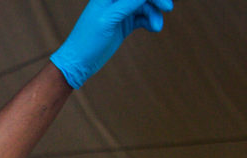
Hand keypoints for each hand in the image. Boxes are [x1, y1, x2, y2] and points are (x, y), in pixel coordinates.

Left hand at [50, 0, 172, 88]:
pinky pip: (142, 17)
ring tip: (156, 27)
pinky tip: (153, 28)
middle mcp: (114, 0)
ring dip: (153, 13)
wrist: (78, 62)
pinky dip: (149, 21)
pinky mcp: (123, 23)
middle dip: (155, 0)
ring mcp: (119, 11)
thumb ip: (129, 2)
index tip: (165, 3)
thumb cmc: (88, 40)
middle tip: (168, 9)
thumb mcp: (110, 18)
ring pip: (144, 5)